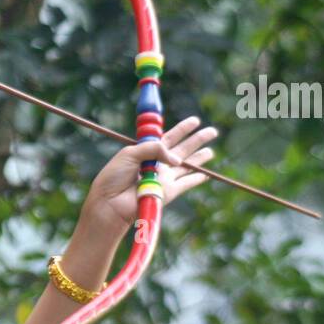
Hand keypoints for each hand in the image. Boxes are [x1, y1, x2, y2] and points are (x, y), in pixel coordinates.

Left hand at [81, 116, 219, 232]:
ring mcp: (163, 178)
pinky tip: (205, 175)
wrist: (110, 203)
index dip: (182, 129)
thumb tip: (177, 159)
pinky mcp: (168, 192)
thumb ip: (154, 148)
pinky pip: (186, 184)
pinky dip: (196, 180)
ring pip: (187, 165)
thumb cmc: (114, 177)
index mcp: (146, 152)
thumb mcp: (130, 153)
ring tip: (211, 151)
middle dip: (197, 140)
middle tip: (213, 131)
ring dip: (199, 158)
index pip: (168, 137)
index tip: (195, 120)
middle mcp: (157, 164)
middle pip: (182, 149)